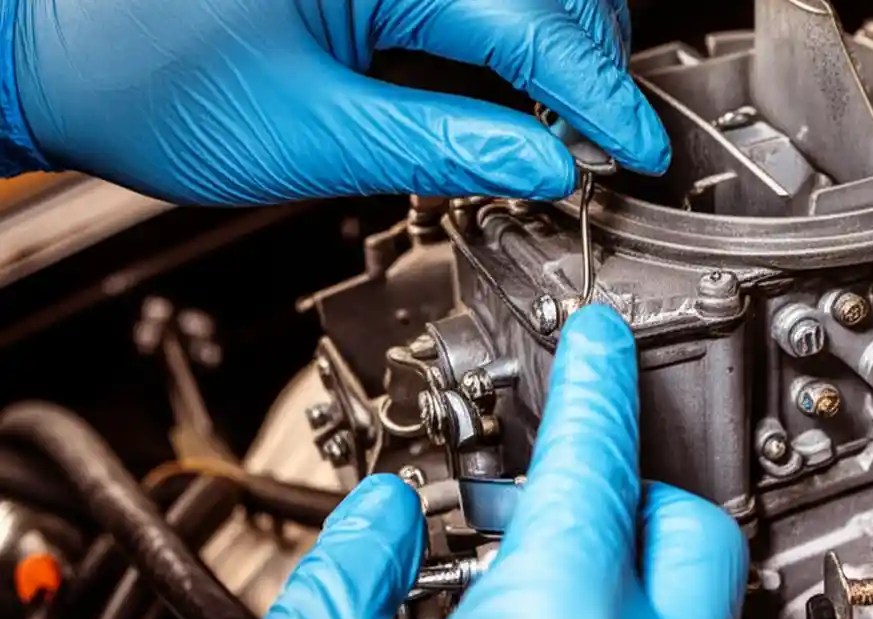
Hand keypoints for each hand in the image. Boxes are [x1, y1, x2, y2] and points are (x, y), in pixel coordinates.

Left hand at [9, 0, 668, 203]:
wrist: (44, 47)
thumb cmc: (135, 81)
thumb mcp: (309, 136)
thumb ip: (445, 147)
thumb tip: (546, 165)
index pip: (533, 23)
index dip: (599, 95)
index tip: (637, 147)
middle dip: (592, 60)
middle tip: (608, 137)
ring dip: (561, 36)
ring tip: (574, 113)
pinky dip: (510, 24)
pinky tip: (518, 71)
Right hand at [200, 306, 748, 618]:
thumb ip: (346, 570)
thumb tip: (381, 515)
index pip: (597, 462)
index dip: (595, 380)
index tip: (600, 338)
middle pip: (690, 528)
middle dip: (628, 475)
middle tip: (555, 462)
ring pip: (683, 609)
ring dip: (611, 560)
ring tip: (510, 563)